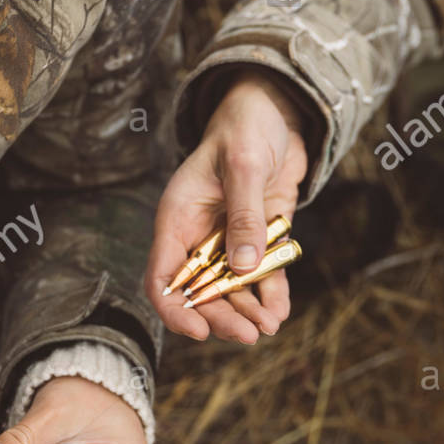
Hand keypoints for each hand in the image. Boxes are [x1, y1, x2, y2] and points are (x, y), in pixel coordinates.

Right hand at [146, 69, 307, 342]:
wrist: (276, 108)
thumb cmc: (247, 126)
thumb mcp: (244, 166)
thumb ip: (244, 216)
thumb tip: (242, 267)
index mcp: (178, 219)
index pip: (164, 277)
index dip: (176, 309)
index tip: (200, 330)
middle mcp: (198, 236)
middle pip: (201, 291)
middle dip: (222, 316)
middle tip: (248, 335)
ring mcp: (229, 239)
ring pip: (231, 289)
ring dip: (248, 311)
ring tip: (269, 327)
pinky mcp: (259, 237)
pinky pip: (261, 275)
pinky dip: (270, 294)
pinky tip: (280, 312)